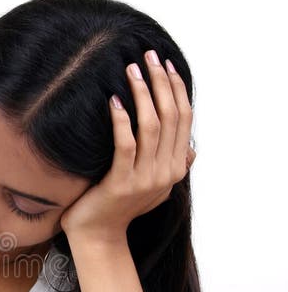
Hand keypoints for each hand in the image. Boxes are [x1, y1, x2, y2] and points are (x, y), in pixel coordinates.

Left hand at [60, 50, 194, 243]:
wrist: (98, 235)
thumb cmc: (121, 206)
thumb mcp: (155, 186)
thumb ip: (173, 165)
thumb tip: (191, 147)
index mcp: (176, 168)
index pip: (184, 119)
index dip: (177, 89)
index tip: (166, 64)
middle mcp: (166, 172)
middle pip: (171, 117)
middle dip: (161, 82)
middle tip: (148, 56)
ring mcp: (145, 178)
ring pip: (151, 126)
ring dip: (142, 93)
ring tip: (130, 70)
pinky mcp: (121, 183)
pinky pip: (126, 144)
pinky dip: (122, 120)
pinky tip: (114, 101)